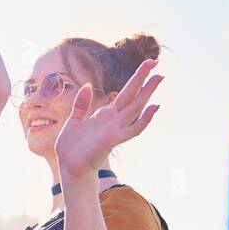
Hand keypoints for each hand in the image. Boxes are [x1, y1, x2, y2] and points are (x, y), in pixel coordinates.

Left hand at [55, 59, 161, 181]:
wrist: (69, 167)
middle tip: (156, 62)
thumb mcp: (74, 121)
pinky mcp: (113, 139)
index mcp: (105, 115)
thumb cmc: (71, 148)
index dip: (134, 79)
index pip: (124, 93)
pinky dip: (145, 119)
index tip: (145, 66)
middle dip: (144, 79)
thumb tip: (87, 86)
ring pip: (136, 108)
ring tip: (158, 77)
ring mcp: (115, 129)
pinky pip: (133, 128)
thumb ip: (81, 104)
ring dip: (147, 93)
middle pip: (133, 96)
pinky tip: (154, 107)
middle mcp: (113, 120)